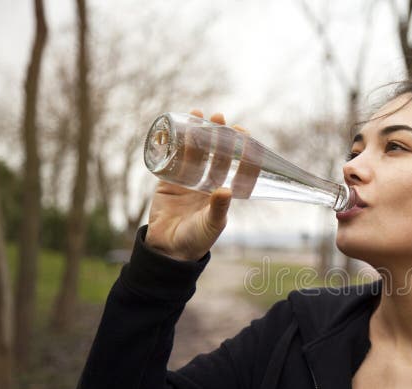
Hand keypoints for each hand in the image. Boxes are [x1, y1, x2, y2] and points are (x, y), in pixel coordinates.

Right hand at [145, 110, 247, 261]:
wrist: (168, 250)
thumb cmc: (196, 240)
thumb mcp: (211, 225)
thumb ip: (218, 209)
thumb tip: (226, 190)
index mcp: (222, 192)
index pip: (235, 166)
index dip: (239, 149)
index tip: (243, 133)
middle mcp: (207, 183)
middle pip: (214, 153)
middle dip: (216, 135)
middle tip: (219, 118)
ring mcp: (187, 180)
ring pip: (193, 152)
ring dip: (196, 134)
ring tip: (198, 114)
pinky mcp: (168, 181)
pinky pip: (171, 159)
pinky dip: (173, 144)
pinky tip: (175, 128)